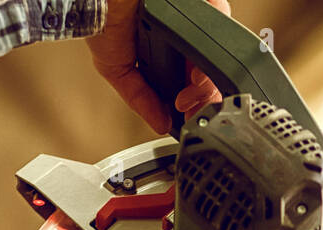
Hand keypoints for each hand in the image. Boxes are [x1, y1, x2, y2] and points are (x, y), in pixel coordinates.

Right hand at [87, 0, 230, 133]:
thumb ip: (140, 98)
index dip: (197, 102)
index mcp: (168, 53)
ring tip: (195, 84)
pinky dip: (215, 42)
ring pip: (218, 49)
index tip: (189, 115)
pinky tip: (199, 63)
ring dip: (211, 74)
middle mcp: (182, 35)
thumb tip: (160, 124)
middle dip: (206, 94)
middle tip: (191, 105)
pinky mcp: (197, 2)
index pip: (194, 82)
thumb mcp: (118, 71)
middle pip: (212, 68)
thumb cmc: (103, 21)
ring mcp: (191, 18)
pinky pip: (219, 18)